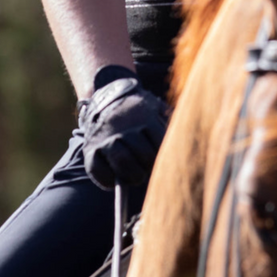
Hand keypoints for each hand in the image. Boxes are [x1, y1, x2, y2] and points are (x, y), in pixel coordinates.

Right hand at [77, 67, 168, 189]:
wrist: (107, 96)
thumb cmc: (140, 110)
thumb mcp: (157, 107)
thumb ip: (171, 121)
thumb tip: (187, 142)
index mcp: (144, 116)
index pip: (160, 142)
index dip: (164, 155)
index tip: (165, 160)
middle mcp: (124, 127)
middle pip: (144, 154)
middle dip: (150, 166)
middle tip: (149, 169)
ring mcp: (105, 138)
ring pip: (123, 162)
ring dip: (133, 175)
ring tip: (137, 177)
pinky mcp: (90, 150)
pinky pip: (99, 171)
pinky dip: (109, 181)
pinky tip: (116, 181)